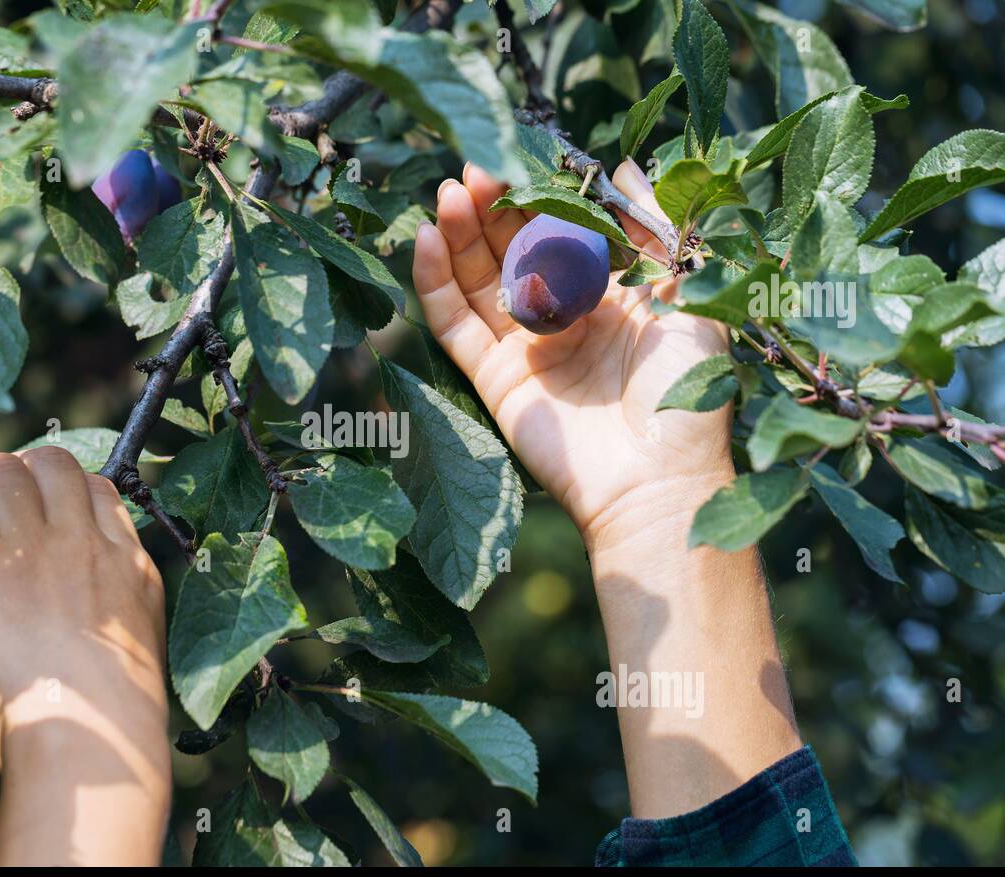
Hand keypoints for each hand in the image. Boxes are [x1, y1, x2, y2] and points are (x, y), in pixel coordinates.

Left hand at [0, 446, 169, 864]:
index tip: (44, 501)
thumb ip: (120, 601)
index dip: (65, 487)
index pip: (97, 490)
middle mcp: (82, 543)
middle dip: (22, 468)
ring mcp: (33, 551)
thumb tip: (93, 596)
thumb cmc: (116, 713)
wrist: (92, 735)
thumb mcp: (140, 641)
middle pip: (52, 467)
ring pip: (3, 472)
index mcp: (127, 562)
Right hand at [412, 159, 732, 548]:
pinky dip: (436, 285)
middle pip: (514, 249)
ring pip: (479, 280)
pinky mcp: (494, 379)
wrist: (659, 479)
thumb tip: (625, 164)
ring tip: (444, 195)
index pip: (562, 229)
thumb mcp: (690, 292)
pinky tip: (427, 242)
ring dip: (459, 236)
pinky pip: (456, 326)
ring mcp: (526, 347)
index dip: (537, 193)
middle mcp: (565, 314)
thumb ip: (657, 228)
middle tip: (470, 169)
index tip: (516, 157)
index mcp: (612, 292)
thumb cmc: (687, 387)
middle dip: (491, 207)